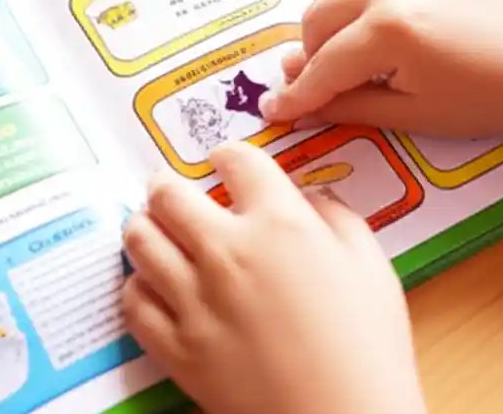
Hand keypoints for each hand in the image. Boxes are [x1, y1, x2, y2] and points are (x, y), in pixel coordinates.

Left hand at [120, 142, 425, 413]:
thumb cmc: (367, 347)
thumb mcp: (370, 266)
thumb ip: (336, 218)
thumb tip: (308, 198)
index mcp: (280, 223)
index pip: (236, 160)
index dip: (229, 156)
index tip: (227, 163)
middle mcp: (227, 251)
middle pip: (168, 192)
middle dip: (168, 184)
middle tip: (172, 190)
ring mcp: (194, 299)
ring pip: (139, 240)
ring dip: (146, 227)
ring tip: (155, 230)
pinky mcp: (175, 346)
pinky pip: (132, 301)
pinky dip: (138, 286)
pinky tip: (153, 287)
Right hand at [260, 0, 502, 137]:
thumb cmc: (492, 96)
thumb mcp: (415, 114)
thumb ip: (348, 105)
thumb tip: (295, 101)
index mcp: (390, 32)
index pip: (322, 68)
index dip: (296, 96)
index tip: (275, 110)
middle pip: (314, 20)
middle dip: (309, 57)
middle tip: (322, 84)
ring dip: (324, 17)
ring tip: (348, 47)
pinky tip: (364, 8)